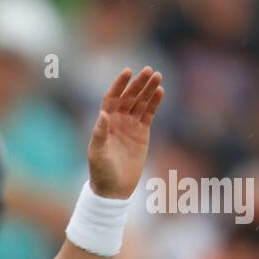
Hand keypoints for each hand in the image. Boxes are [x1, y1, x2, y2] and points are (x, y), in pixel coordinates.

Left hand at [87, 66, 164, 199]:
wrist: (114, 188)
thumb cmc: (101, 171)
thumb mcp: (97, 153)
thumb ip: (100, 134)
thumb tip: (103, 114)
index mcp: (104, 122)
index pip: (112, 98)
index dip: (119, 84)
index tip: (128, 71)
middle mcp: (117, 121)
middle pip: (129, 97)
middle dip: (138, 84)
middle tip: (149, 70)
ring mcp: (130, 126)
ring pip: (141, 103)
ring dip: (148, 89)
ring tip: (157, 76)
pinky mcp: (142, 133)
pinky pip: (149, 114)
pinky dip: (155, 103)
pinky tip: (160, 91)